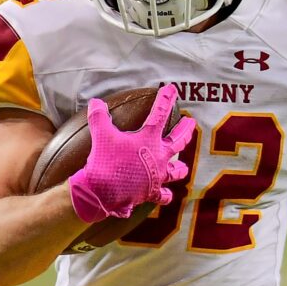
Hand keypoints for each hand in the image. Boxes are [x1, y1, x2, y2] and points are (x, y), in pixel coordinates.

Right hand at [66, 85, 195, 223]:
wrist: (102, 191)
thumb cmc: (104, 160)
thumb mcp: (101, 134)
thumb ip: (99, 116)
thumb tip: (95, 102)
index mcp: (149, 140)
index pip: (159, 114)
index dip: (165, 100)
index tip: (171, 89)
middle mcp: (158, 157)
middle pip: (178, 141)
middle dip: (186, 131)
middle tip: (191, 123)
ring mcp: (157, 177)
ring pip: (175, 171)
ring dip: (180, 168)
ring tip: (184, 167)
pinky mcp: (151, 193)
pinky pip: (162, 196)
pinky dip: (164, 196)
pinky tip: (166, 195)